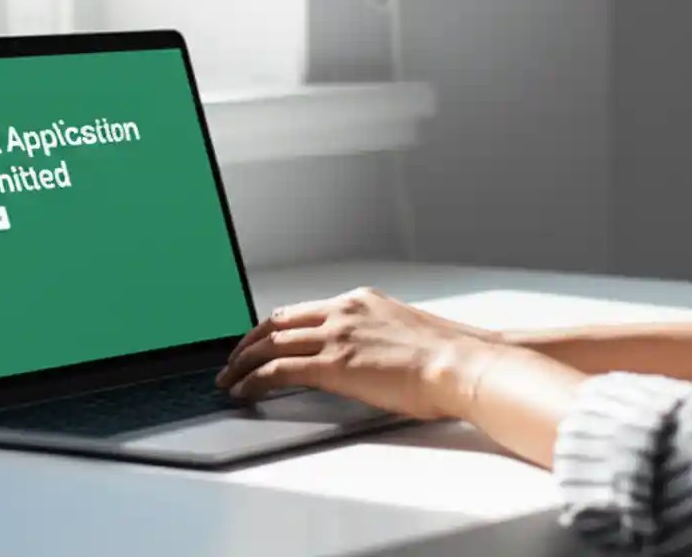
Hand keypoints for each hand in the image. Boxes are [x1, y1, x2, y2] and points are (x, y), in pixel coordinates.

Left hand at [216, 287, 502, 419]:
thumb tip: (369, 358)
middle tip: (233, 360)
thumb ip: (378, 338)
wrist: (462, 363)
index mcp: (362, 300)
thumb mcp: (405, 333)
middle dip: (249, 342)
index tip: (261, 340)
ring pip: (270, 343)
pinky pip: (278, 369)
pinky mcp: (333, 363)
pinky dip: (253, 380)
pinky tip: (243, 391)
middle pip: (278, 322)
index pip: (303, 310)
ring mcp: (337, 334)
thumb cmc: (448, 356)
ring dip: (243, 362)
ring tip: (228, 380)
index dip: (274, 327)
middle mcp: (344, 310)